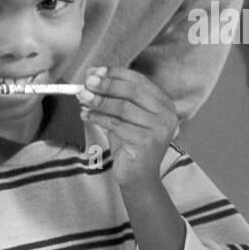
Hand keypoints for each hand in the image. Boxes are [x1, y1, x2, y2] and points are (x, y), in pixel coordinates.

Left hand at [77, 66, 178, 193]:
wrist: (138, 177)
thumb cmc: (129, 143)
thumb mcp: (122, 115)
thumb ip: (113, 96)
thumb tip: (92, 75)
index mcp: (163, 102)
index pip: (138, 80)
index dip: (114, 74)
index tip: (94, 72)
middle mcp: (166, 114)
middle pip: (132, 91)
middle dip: (106, 85)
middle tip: (86, 82)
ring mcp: (159, 129)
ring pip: (123, 107)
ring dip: (99, 101)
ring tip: (82, 98)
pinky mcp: (147, 142)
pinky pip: (117, 124)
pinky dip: (98, 117)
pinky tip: (86, 115)